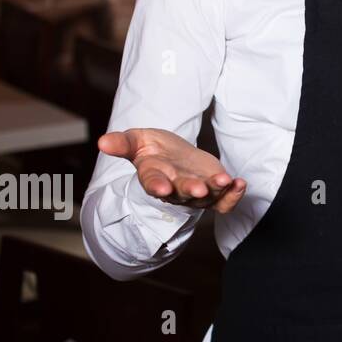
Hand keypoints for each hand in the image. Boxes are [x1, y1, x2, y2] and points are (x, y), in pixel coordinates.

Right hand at [98, 128, 245, 212]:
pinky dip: (233, 196)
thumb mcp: (136, 140)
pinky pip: (223, 202)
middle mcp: (175, 188)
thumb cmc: (152, 148)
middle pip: (183, 193)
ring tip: (225, 180)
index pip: (153, 184)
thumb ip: (122, 143)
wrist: (172, 153)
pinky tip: (240, 183)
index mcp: (154, 177)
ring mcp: (195, 191)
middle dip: (191, 191)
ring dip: (217, 190)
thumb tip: (102, 141)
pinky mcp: (213, 190)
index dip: (157, 186)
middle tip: (199, 189)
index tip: (162, 187)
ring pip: (206, 197)